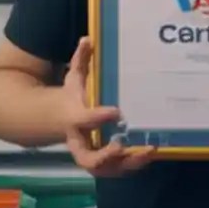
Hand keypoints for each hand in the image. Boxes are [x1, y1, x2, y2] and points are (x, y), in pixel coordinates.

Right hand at [61, 37, 156, 176]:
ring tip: (148, 151)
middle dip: (106, 155)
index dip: (98, 118)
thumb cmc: (72, 97)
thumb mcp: (73, 77)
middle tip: (122, 146)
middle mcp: (81, 141)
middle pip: (88, 159)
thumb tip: (88, 38)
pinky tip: (150, 152)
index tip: (116, 112)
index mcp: (73, 119)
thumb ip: (81, 60)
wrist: (58, 120)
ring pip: (106, 169)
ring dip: (127, 163)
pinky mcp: (103, 161)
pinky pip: (117, 168)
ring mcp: (92, 154)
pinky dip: (133, 164)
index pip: (83, 121)